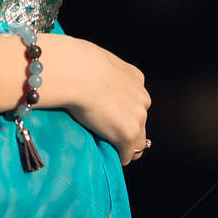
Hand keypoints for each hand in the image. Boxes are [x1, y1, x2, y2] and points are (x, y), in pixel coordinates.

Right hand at [60, 35, 150, 166]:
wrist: (75, 73)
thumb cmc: (77, 62)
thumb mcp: (98, 60)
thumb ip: (104, 72)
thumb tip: (91, 77)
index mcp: (135, 77)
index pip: (137, 101)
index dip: (123, 110)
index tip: (109, 114)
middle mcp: (142, 98)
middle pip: (140, 122)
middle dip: (126, 128)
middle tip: (105, 132)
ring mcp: (137, 117)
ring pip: (138, 142)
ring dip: (124, 145)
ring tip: (106, 146)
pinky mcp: (128, 134)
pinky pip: (126, 155)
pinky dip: (117, 157)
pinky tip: (105, 153)